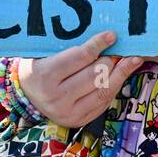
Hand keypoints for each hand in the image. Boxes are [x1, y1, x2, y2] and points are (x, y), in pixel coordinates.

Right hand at [16, 31, 143, 128]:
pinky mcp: (78, 121)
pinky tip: (120, 76)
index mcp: (46, 75)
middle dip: (111, 60)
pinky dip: (114, 87)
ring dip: (120, 73)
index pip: (81, 57)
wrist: (27, 95)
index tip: (112, 35)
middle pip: (96, 75)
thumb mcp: (48, 53)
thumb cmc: (40, 67)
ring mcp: (67, 112)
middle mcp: (56, 97)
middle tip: (119, 50)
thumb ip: (73, 46)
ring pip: (104, 91)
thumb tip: (106, 37)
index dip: (99, 44)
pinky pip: (104, 103)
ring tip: (131, 60)